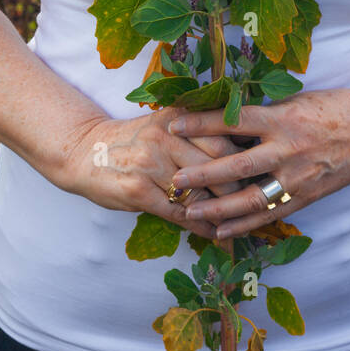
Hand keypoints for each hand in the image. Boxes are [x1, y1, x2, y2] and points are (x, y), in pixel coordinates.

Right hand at [59, 109, 246, 241]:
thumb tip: (244, 148)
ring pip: (200, 191)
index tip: (263, 167)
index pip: (222, 133)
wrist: (86, 151)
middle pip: (218, 161)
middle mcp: (166, 135)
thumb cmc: (133, 140)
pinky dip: (199, 227)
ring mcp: (151, 162)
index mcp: (177, 116)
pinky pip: (178, 213)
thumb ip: (197, 131)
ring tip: (240, 222)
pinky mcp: (138, 190)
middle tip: (255, 197)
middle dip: (239, 183)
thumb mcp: (165, 124)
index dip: (245, 152)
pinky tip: (213, 234)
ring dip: (222, 211)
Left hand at [165, 88, 349, 239]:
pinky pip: (269, 215)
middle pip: (237, 164)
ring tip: (188, 210)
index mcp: (283, 119)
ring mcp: (297, 178)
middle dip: (203, 172)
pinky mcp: (305, 197)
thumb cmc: (334, 108)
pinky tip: (219, 231)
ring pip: (250, 198)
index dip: (202, 123)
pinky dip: (243, 225)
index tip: (174, 123)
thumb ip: (264, 115)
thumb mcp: (296, 101)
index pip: (234, 120)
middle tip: (174, 178)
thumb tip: (224, 120)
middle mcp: (288, 150)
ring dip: (217, 207)